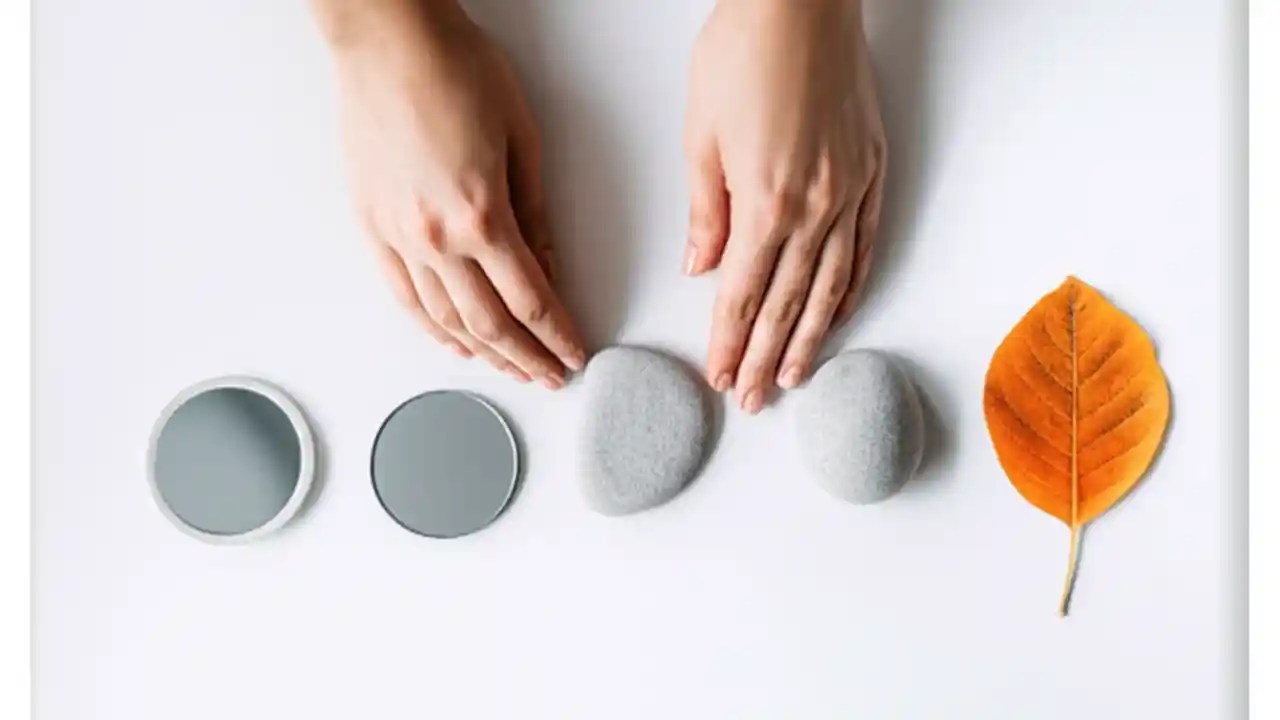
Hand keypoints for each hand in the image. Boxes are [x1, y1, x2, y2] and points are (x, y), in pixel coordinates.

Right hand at [316, 0, 584, 386]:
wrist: (387, 38)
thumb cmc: (455, 70)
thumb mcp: (521, 139)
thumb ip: (536, 214)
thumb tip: (548, 267)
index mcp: (481, 215)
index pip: (531, 300)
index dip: (557, 335)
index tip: (574, 354)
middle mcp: (435, 237)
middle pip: (490, 323)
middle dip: (527, 357)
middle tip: (551, 375)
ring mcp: (397, 236)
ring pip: (446, 320)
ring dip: (484, 354)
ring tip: (512, 370)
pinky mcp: (371, 227)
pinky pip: (404, 296)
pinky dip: (432, 328)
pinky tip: (454, 345)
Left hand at [683, 0, 886, 412]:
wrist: (801, 0)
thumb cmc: (743, 56)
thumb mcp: (702, 136)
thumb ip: (707, 212)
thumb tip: (703, 270)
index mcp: (765, 203)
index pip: (742, 294)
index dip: (729, 342)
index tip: (721, 378)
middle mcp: (815, 209)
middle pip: (785, 303)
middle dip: (764, 357)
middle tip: (754, 400)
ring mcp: (851, 193)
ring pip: (830, 286)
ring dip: (809, 338)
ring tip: (794, 377)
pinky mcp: (873, 173)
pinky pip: (865, 247)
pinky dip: (851, 288)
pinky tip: (838, 316)